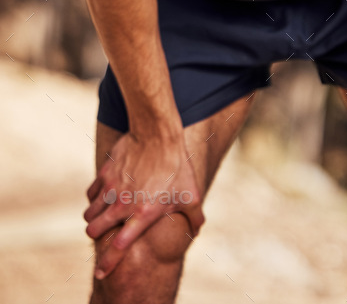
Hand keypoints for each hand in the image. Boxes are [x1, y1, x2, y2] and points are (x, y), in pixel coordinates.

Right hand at [84, 130, 203, 278]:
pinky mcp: (105, 174)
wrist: (158, 134)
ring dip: (95, 218)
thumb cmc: (177, 165)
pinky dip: (95, 198)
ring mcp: (111, 188)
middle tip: (105, 231)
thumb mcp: (192, 193)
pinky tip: (106, 195)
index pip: (119, 247)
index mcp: (143, 213)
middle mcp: (123, 204)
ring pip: (89, 214)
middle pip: (94, 232)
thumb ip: (194, 217)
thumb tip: (196, 232)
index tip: (102, 273)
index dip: (108, 263)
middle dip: (97, 235)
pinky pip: (90, 194)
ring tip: (105, 214)